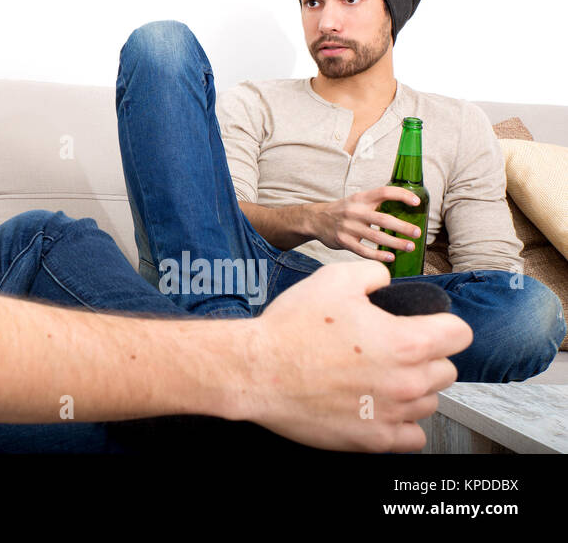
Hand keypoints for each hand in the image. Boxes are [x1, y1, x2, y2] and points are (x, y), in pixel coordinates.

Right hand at [242, 262, 471, 451]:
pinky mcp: (374, 440)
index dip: (442, 324)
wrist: (256, 370)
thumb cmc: (291, 327)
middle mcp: (407, 382)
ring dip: (412, 389)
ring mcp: (392, 414)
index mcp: (405, 342)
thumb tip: (388, 282)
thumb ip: (373, 275)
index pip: (459, 335)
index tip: (426, 326)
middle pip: (447, 371)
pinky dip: (402, 422)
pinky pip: (413, 436)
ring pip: (429, 402)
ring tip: (378, 377)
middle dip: (426, 357)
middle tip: (391, 349)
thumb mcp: (333, 279)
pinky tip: (379, 406)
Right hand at [307, 187, 423, 262]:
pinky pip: (364, 251)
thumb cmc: (343, 211)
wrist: (315, 219)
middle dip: (403, 227)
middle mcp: (355, 211)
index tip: (416, 202)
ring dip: (396, 243)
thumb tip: (404, 207)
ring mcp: (349, 227)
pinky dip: (378, 256)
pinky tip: (390, 257)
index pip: (384, 192)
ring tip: (410, 247)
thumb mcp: (357, 200)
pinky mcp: (344, 241)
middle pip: (383, 219)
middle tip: (417, 233)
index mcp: (361, 198)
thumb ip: (375, 203)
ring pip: (377, 237)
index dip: (402, 195)